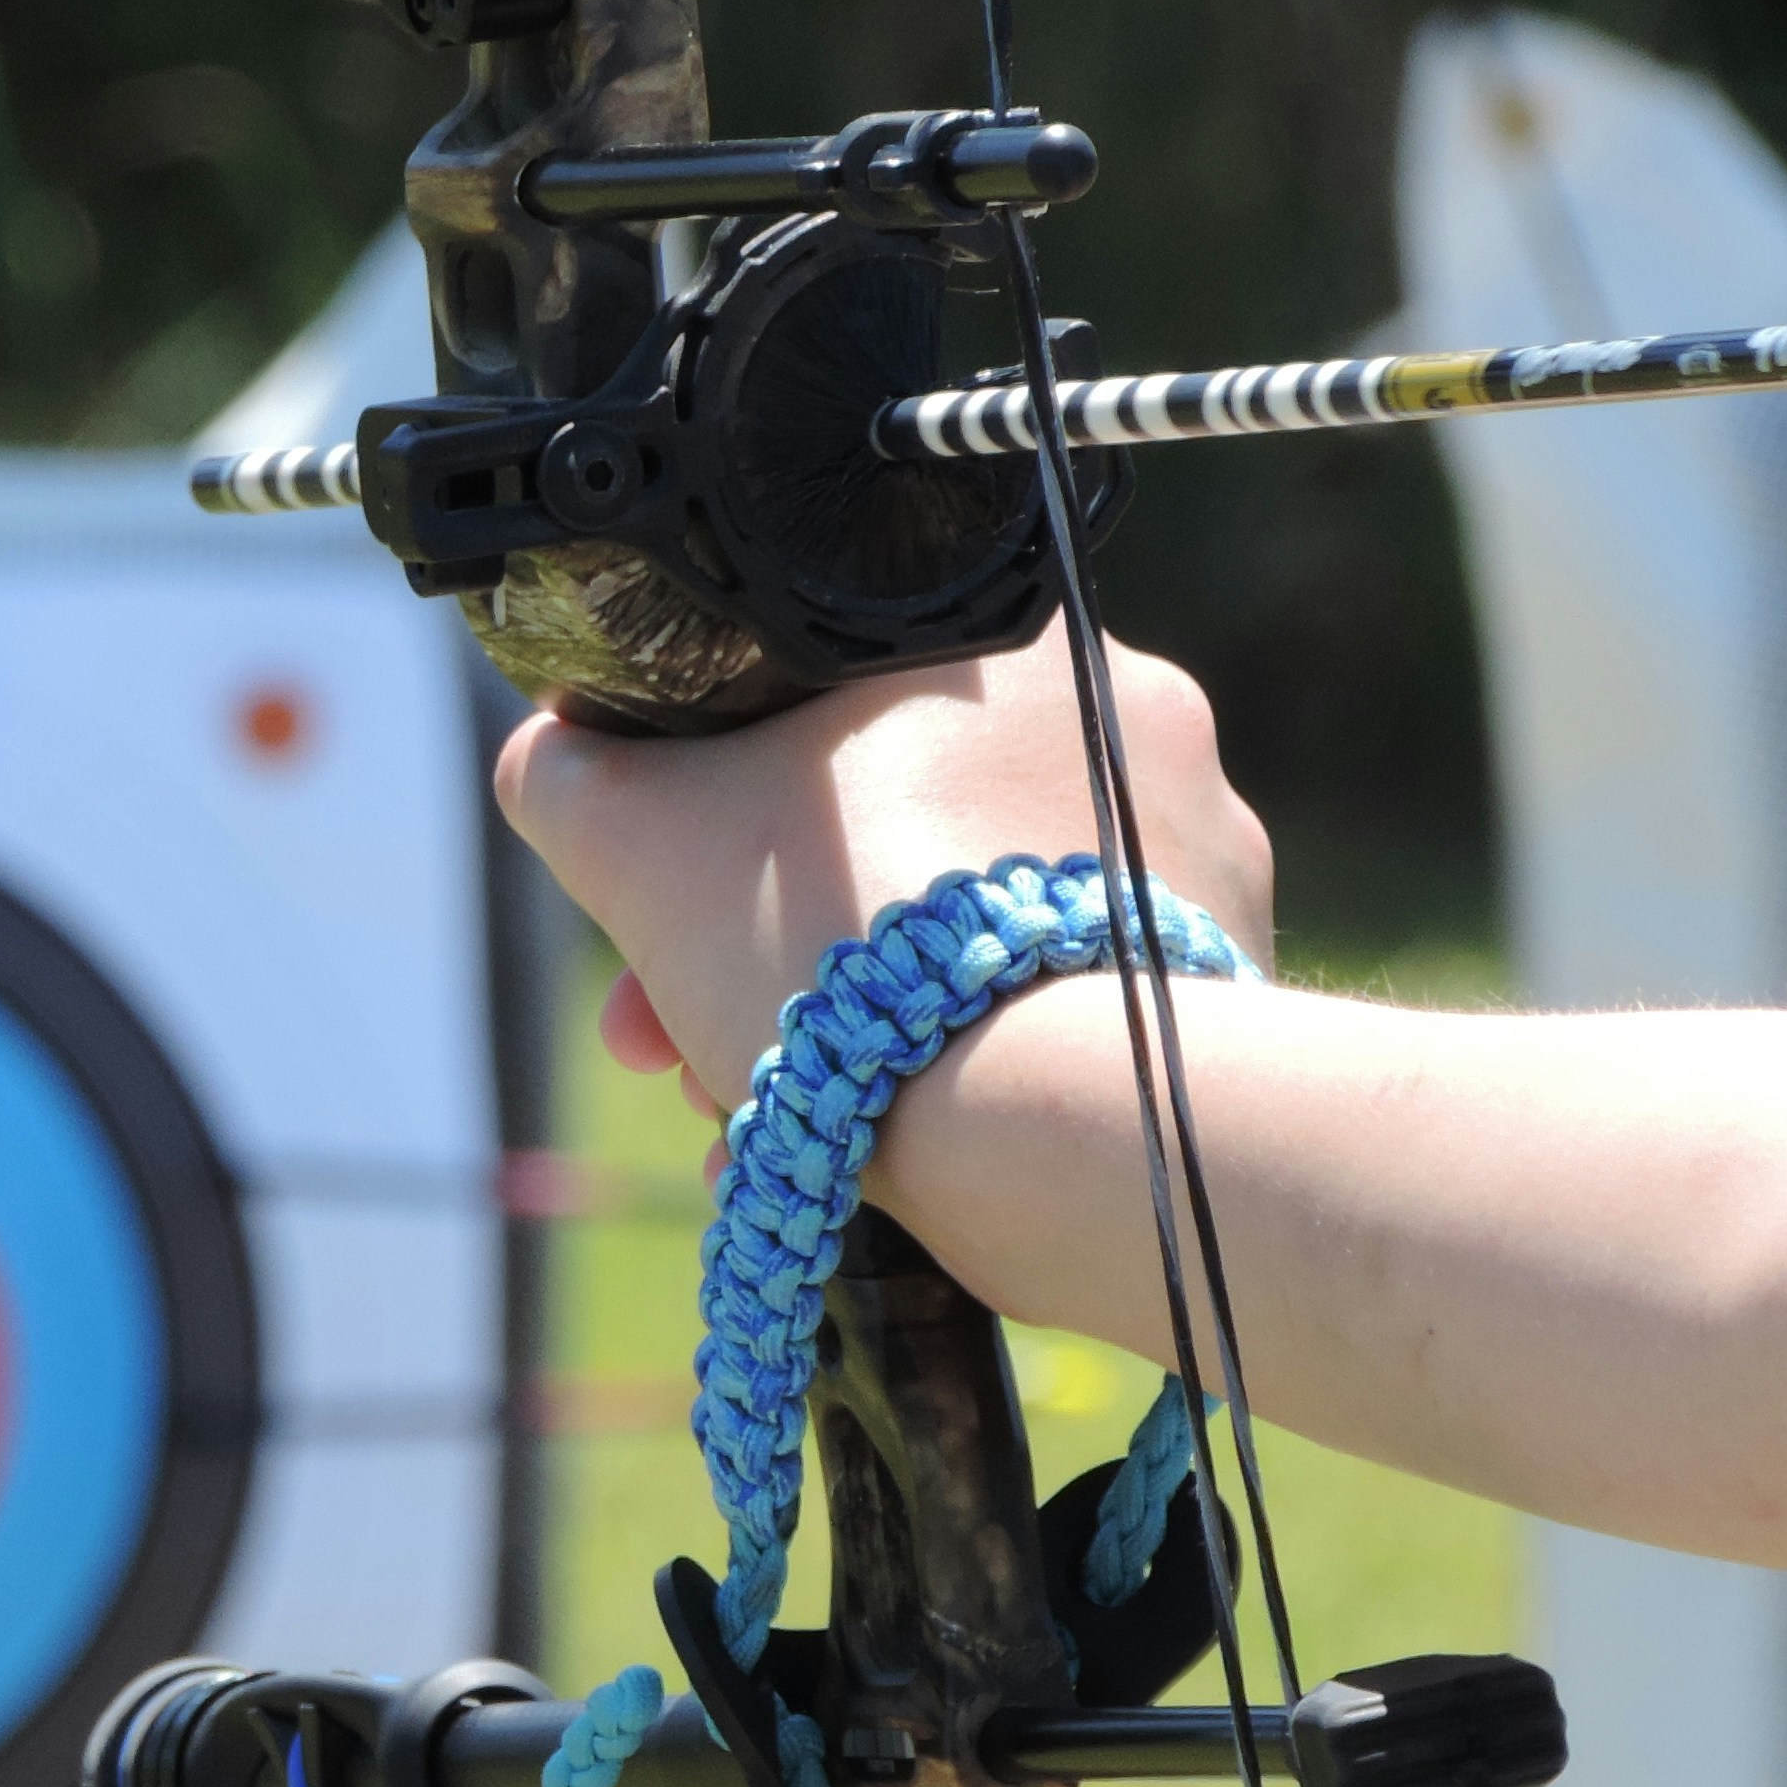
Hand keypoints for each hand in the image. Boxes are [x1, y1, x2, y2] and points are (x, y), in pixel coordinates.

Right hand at [492, 625, 1274, 1110]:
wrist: (1060, 1128)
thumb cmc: (849, 958)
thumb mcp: (639, 841)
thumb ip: (570, 773)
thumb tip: (552, 753)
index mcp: (993, 634)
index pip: (817, 711)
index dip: (704, 818)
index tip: (658, 924)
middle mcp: (1128, 713)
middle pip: (894, 829)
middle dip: (766, 943)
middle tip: (683, 1046)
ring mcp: (1200, 849)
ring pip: (975, 924)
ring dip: (855, 1017)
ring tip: (775, 1132)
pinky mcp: (1234, 974)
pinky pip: (1058, 1003)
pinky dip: (965, 1062)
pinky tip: (886, 1153)